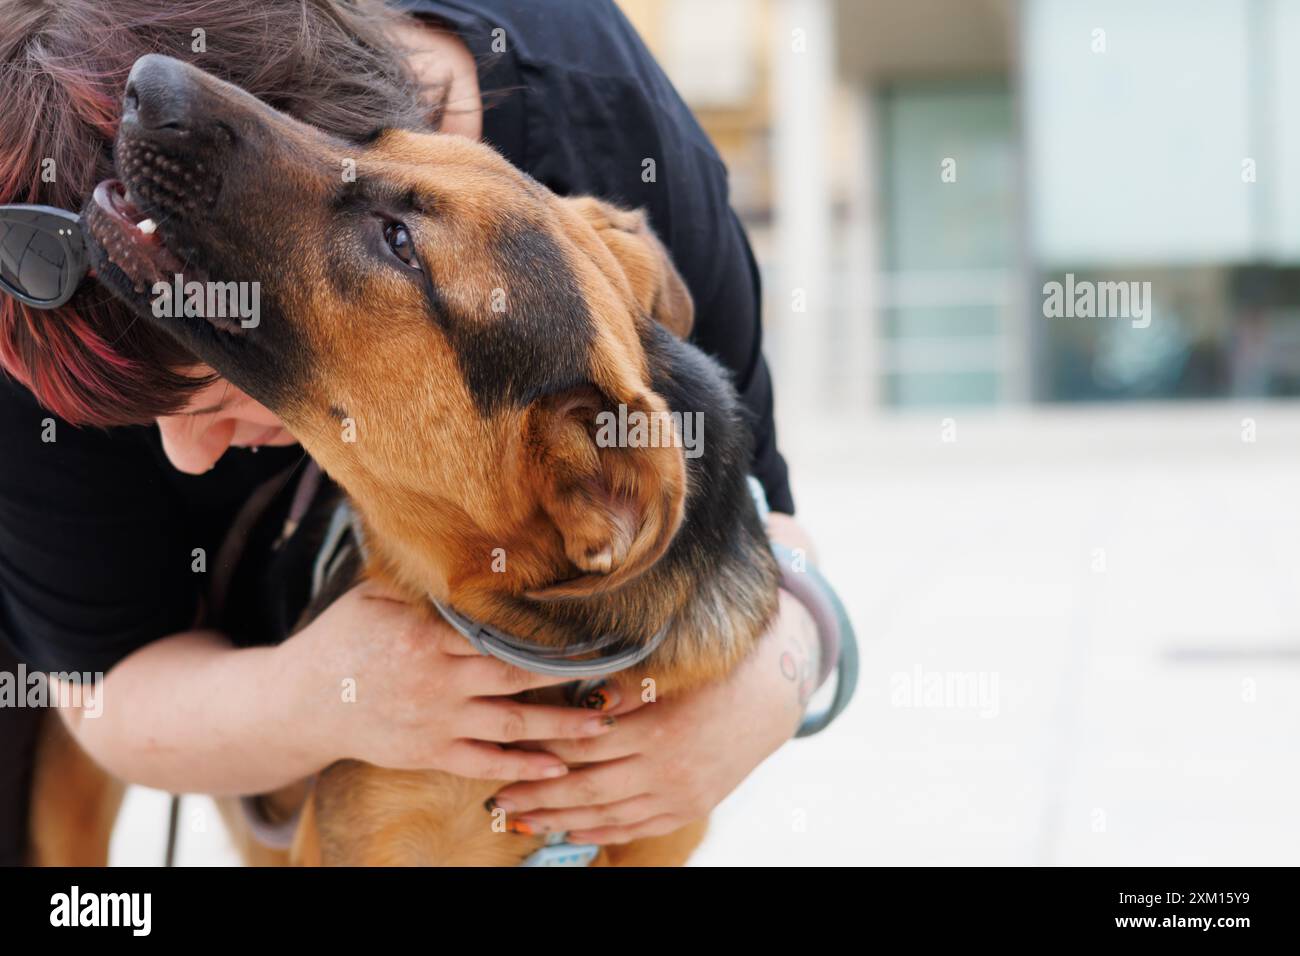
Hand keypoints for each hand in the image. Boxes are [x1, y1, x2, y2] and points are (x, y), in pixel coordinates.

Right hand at [285, 578, 614, 780]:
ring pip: (511, 726)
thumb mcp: (373, 597)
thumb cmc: (342, 639)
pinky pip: (484, 763)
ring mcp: (435, 722)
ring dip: (561, 728)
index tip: (588, 625)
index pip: (498, 631)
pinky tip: (558, 768)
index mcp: (426, 636)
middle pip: (516, 676)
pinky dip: (523, 769)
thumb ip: (421, 584)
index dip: (545, 631)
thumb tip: (461, 542)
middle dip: (568, 676)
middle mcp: (437, 681)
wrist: (297, 703)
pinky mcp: (429, 754)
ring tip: (605, 724)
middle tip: (615, 671)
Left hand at [487, 589, 819, 843]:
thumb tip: (571, 697)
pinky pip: (636, 826)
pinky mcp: (688, 807)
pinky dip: (600, 832)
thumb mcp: (669, 671)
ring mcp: (678, 793)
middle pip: (587, 786)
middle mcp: (666, 768)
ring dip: (560, 817)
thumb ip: (621, 688)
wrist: (770, 698)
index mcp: (657, 728)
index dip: (541, 749)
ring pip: (607, 813)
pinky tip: (571, 831)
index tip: (505, 750)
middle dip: (538, 794)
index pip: (584, 746)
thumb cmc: (712, 671)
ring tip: (521, 817)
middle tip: (496, 797)